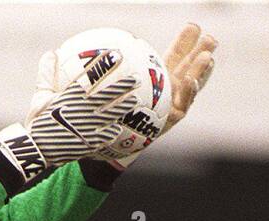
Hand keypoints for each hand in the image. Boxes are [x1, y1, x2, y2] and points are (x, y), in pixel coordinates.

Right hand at [0, 56, 138, 180]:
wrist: (34, 149)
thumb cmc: (37, 121)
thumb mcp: (40, 96)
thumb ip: (47, 74)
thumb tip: (51, 53)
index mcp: (70, 96)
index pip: (91, 76)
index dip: (105, 65)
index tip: (117, 55)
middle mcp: (81, 109)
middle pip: (107, 95)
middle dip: (123, 85)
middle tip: (137, 78)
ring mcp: (86, 127)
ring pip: (110, 114)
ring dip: (123, 106)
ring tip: (135, 100)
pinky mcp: (87, 143)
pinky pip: (104, 136)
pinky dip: (112, 131)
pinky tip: (120, 128)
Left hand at [98, 24, 216, 170]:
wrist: (101, 146)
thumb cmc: (100, 116)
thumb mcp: (95, 91)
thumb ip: (91, 71)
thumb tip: (57, 52)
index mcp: (155, 80)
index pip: (173, 57)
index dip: (183, 42)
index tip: (192, 26)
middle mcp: (166, 92)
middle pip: (188, 69)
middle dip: (201, 53)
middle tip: (211, 38)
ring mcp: (170, 107)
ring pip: (190, 87)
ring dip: (201, 72)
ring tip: (208, 56)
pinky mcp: (169, 122)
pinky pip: (182, 107)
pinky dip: (187, 93)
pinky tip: (189, 80)